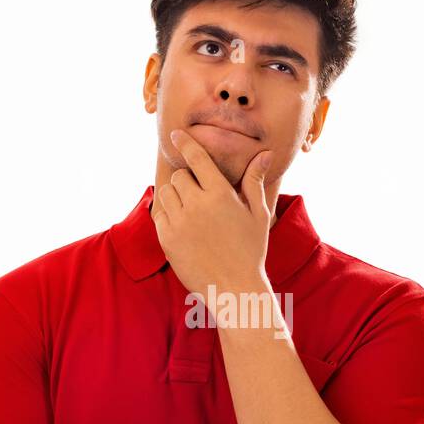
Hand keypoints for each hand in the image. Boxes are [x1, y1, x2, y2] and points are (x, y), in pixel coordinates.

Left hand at [150, 127, 274, 295]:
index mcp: (221, 195)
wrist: (235, 289)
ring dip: (175, 195)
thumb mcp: (258, 214)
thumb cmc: (251, 251)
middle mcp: (197, 205)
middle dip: (188, 181)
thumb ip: (254, 181)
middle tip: (201, 197)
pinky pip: (158, 213)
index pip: (197, 159)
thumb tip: (264, 153)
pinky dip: (167, 213)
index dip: (185, 143)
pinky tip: (182, 224)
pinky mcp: (167, 239)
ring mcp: (179, 223)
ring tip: (191, 210)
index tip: (176, 134)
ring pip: (166, 192)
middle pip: (180, 176)